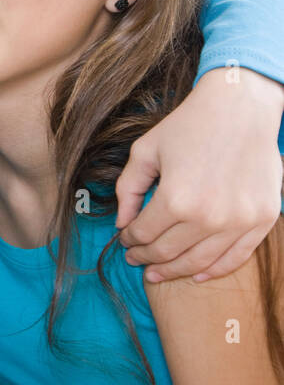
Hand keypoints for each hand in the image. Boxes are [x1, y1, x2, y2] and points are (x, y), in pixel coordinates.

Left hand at [115, 67, 282, 282]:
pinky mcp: (263, 219)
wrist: (241, 109)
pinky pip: (237, 257)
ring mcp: (239, 221)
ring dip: (174, 270)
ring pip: (199, 262)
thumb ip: (127, 190)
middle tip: (134, 259)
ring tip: (157, 273)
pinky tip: (196, 275)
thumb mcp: (145, 152)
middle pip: (167, 252)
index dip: (129, 240)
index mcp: (176, 199)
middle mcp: (209, 216)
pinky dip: (214, 270)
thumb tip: (121, 224)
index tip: (124, 240)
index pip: (143, 233)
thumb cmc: (189, 126)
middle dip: (145, 258)